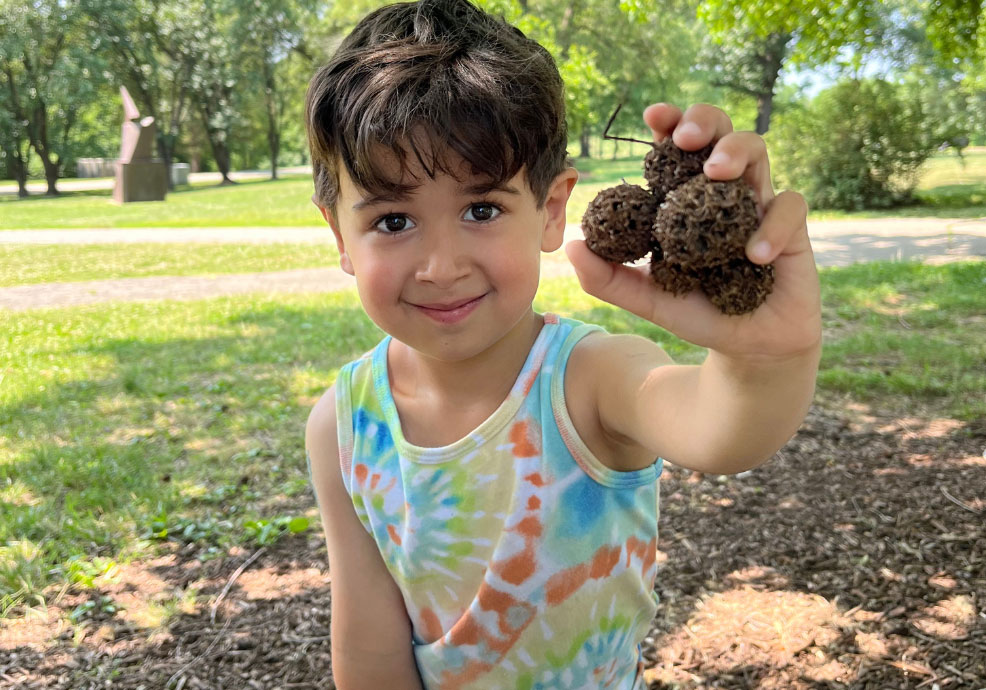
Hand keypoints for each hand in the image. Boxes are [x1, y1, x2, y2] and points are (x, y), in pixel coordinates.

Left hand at [565, 103, 821, 361]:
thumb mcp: (648, 299)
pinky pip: (789, 207)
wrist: (747, 348)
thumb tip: (572, 247)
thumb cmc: (698, 313)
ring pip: (758, 152)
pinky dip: (772, 225)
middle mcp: (722, 191)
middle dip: (704, 122)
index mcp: (685, 197)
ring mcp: (758, 204)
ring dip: (737, 152)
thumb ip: (609, 278)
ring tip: (717, 174)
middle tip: (685, 138)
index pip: (677, 147)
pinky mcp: (792, 228)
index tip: (653, 117)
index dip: (669, 123)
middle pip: (720, 131)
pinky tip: (755, 254)